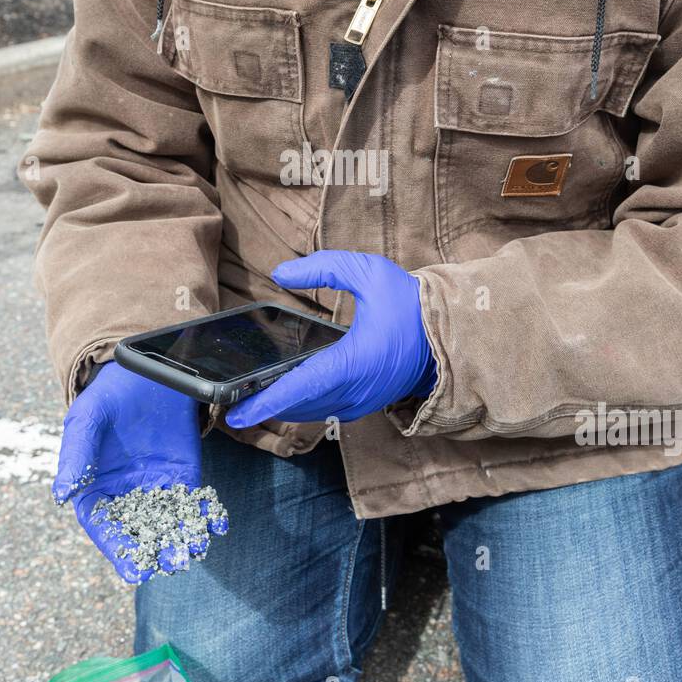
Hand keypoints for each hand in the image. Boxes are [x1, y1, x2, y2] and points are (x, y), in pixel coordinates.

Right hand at [53, 361, 227, 582]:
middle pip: (139, 531)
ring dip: (183, 537)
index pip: (103, 527)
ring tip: (196, 547)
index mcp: (95, 489)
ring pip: (169, 522)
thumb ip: (77, 456)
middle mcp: (126, 495)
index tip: (134, 571)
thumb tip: (62, 494)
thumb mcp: (87, 420)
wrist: (144, 372)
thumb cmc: (107, 397)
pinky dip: (205, 515)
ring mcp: (156, 487)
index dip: (117, 550)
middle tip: (172, 563)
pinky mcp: (184, 476)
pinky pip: (194, 502)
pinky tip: (215, 523)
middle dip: (156, 550)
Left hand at [225, 250, 436, 428]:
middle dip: (264, 404)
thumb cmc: (412, 303)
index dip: (266, 400)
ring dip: (281, 407)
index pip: (301, 386)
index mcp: (356, 362)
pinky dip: (302, 404)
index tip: (236, 413)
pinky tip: (284, 392)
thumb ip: (323, 268)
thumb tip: (280, 273)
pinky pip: (326, 411)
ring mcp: (364, 402)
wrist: (453, 334)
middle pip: (299, 405)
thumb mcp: (369, 272)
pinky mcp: (367, 404)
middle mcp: (358, 390)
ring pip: (312, 411)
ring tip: (248, 396)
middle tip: (229, 400)